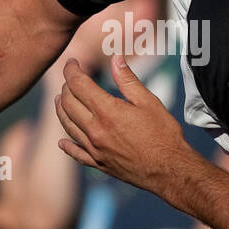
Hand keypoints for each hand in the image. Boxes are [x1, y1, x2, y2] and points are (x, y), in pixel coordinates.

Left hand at [55, 54, 190, 193]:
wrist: (169, 170)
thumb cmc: (163, 134)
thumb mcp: (148, 101)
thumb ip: (128, 80)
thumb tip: (115, 58)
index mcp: (107, 111)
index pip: (79, 85)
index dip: (72, 70)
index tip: (72, 62)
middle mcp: (95, 130)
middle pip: (68, 104)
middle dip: (66, 87)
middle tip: (70, 79)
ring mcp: (95, 149)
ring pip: (68, 126)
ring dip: (61, 110)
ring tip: (59, 100)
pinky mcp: (99, 163)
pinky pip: (76, 153)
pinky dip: (67, 145)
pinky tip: (63, 142)